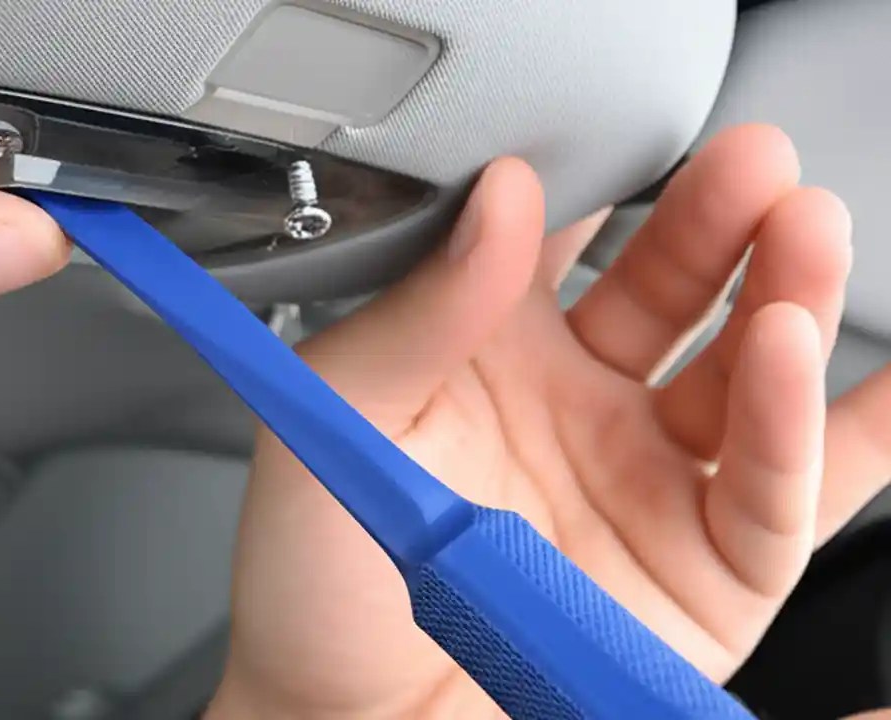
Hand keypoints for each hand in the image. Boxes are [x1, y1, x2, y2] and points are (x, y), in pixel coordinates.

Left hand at [211, 125, 890, 717]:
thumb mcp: (339, 421)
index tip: (635, 144)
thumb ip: (418, 313)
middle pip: (673, 296)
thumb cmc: (317, 583)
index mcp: (488, 359)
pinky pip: (777, 494)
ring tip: (802, 240)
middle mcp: (579, 410)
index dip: (607, 187)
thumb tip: (492, 205)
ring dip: (786, 305)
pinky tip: (822, 366)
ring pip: (744, 381)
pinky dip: (810, 431)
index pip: (565, 247)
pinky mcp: (701, 572)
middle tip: (751, 169)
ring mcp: (644, 485)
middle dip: (719, 225)